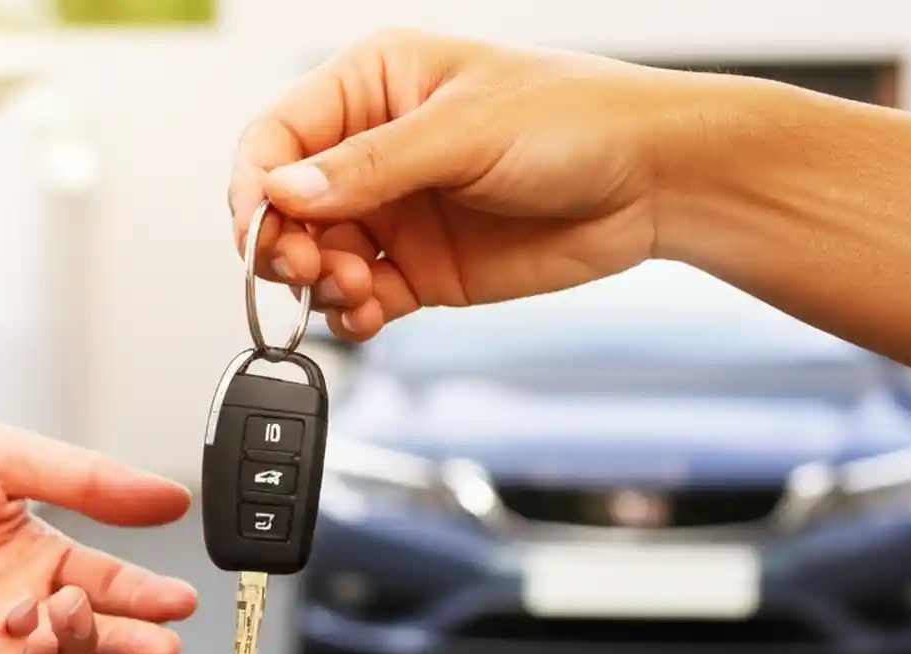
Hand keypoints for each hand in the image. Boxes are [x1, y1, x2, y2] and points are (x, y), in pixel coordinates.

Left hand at [0, 415, 195, 653]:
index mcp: (34, 549)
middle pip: (86, 634)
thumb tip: (171, 497)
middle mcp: (10, 597)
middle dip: (128, 641)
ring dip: (72, 647)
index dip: (145, 594)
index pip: (106, 581)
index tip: (182, 599)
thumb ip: (93, 483)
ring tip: (75, 613)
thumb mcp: (11, 457)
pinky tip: (35, 641)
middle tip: (163, 642)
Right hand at [230, 29, 724, 340]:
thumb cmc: (576, 120)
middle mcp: (375, 148)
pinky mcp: (422, 266)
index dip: (256, 184)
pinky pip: (364, 297)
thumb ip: (370, 166)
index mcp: (374, 85)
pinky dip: (355, 312)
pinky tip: (371, 311)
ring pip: (318, 257)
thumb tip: (285, 190)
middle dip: (284, 241)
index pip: (278, 134)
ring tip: (358, 288)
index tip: (257, 229)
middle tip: (306, 265)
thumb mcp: (464, 130)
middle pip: (288, 204)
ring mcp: (397, 211)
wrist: (654, 182)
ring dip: (321, 282)